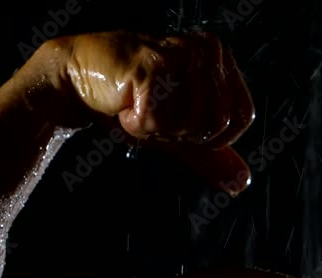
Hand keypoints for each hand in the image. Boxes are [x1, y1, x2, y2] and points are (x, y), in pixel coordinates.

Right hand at [48, 31, 255, 193]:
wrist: (79, 81)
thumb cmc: (130, 101)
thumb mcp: (178, 131)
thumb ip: (210, 155)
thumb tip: (241, 184)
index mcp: (220, 59)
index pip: (242, 116)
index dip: (211, 136)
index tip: (180, 124)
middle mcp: (206, 50)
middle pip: (215, 124)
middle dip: (180, 132)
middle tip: (154, 112)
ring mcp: (181, 55)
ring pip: (188, 124)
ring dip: (156, 128)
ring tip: (138, 105)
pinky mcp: (153, 67)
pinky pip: (158, 122)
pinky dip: (136, 125)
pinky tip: (124, 104)